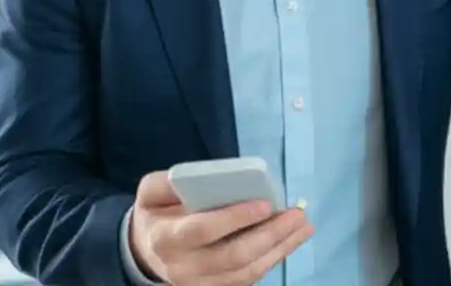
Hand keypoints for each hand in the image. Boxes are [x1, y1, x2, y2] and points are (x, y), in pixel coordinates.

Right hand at [128, 170, 313, 285]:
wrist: (147, 250)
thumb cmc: (158, 213)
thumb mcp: (153, 191)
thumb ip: (170, 182)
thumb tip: (206, 175)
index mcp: (165, 238)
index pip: (202, 231)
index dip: (234, 219)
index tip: (266, 204)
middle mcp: (182, 267)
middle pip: (232, 257)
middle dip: (270, 235)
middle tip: (297, 215)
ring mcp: (199, 283)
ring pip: (245, 272)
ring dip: (280, 249)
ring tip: (303, 226)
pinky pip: (248, 280)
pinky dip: (272, 260)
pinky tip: (290, 241)